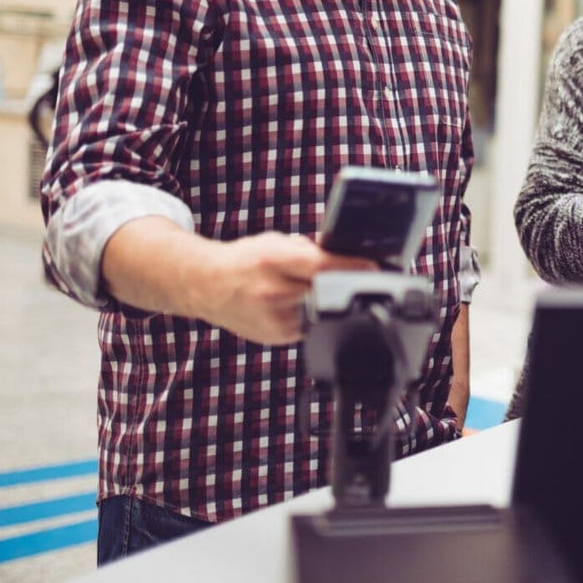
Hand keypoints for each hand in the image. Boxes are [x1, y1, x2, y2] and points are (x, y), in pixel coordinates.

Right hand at [195, 231, 378, 344]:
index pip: (321, 266)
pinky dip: (315, 315)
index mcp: (272, 261)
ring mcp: (273, 320)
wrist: (207, 287)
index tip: (376, 268)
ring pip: (321, 311)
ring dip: (329, 301)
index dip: (352, 268)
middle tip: (362, 280)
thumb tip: (351, 258)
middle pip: (326, 291)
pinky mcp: (276, 338)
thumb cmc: (246, 260)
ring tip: (315, 289)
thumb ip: (310, 252)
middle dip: (345, 286)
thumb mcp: (276, 244)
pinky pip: (310, 326)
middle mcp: (272, 292)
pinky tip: (304, 305)